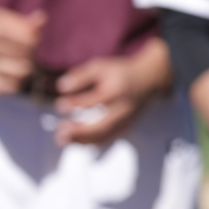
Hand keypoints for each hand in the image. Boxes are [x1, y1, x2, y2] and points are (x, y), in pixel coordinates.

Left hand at [52, 39, 171, 144]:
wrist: (148, 80)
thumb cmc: (120, 73)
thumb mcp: (101, 67)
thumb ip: (81, 75)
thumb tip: (61, 86)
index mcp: (116, 91)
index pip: (94, 100)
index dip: (75, 104)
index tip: (60, 105)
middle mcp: (123, 109)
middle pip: (102, 126)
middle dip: (80, 131)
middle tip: (61, 132)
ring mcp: (126, 120)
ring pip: (104, 136)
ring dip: (82, 140)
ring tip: (63, 138)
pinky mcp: (126, 126)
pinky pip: (107, 138)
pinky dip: (91, 141)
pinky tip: (76, 140)